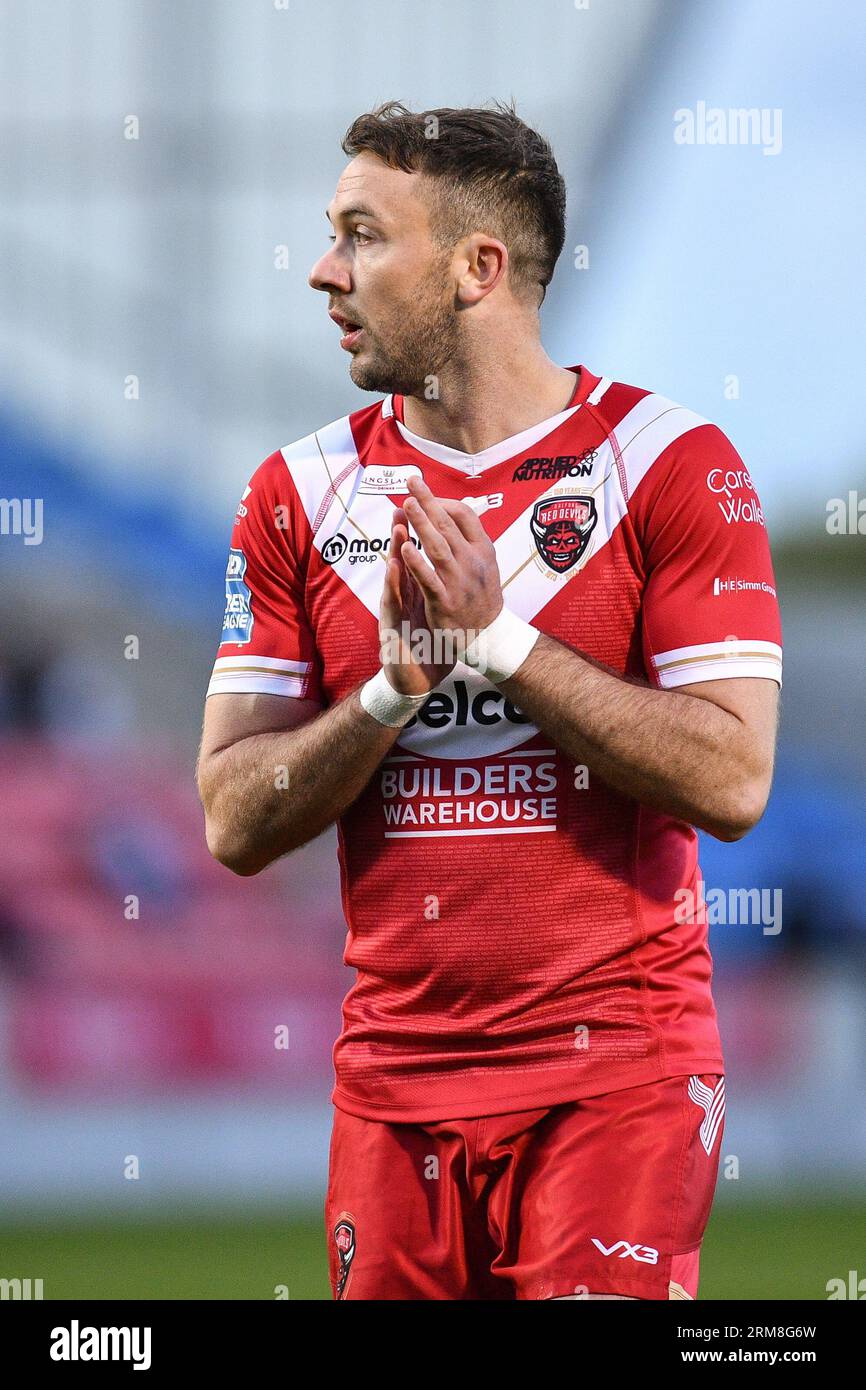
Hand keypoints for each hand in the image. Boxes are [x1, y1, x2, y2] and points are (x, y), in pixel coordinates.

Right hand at [379, 506, 455, 695]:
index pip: (416, 556)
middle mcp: (403, 596)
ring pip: (395, 575)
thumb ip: (436, 588)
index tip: (426, 508)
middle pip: (403, 558)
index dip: (419, 533)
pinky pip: (393, 601)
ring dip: (396, 549)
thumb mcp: (434, 612)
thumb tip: (451, 569)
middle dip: (405, 530)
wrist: (413, 679)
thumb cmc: (425, 645)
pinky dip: (393, 582)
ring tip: (399, 525)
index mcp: (415, 590)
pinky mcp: (391, 626)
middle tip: (405, 502)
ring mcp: (396, 610)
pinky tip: (394, 565)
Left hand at [399, 477, 503, 648]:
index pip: (465, 515)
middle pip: (448, 524)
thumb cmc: (481, 596)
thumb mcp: (486, 564)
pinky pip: (428, 578)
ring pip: (437, 547)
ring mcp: (459, 581)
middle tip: (411, 482)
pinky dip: (417, 562)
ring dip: (421, 523)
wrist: (489, 636)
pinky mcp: (444, 601)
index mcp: (483, 550)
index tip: (427, 495)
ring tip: (406, 504)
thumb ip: (470, 540)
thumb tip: (452, 512)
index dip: (444, 501)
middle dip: (427, 501)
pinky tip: (404, 547)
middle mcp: (473, 562)